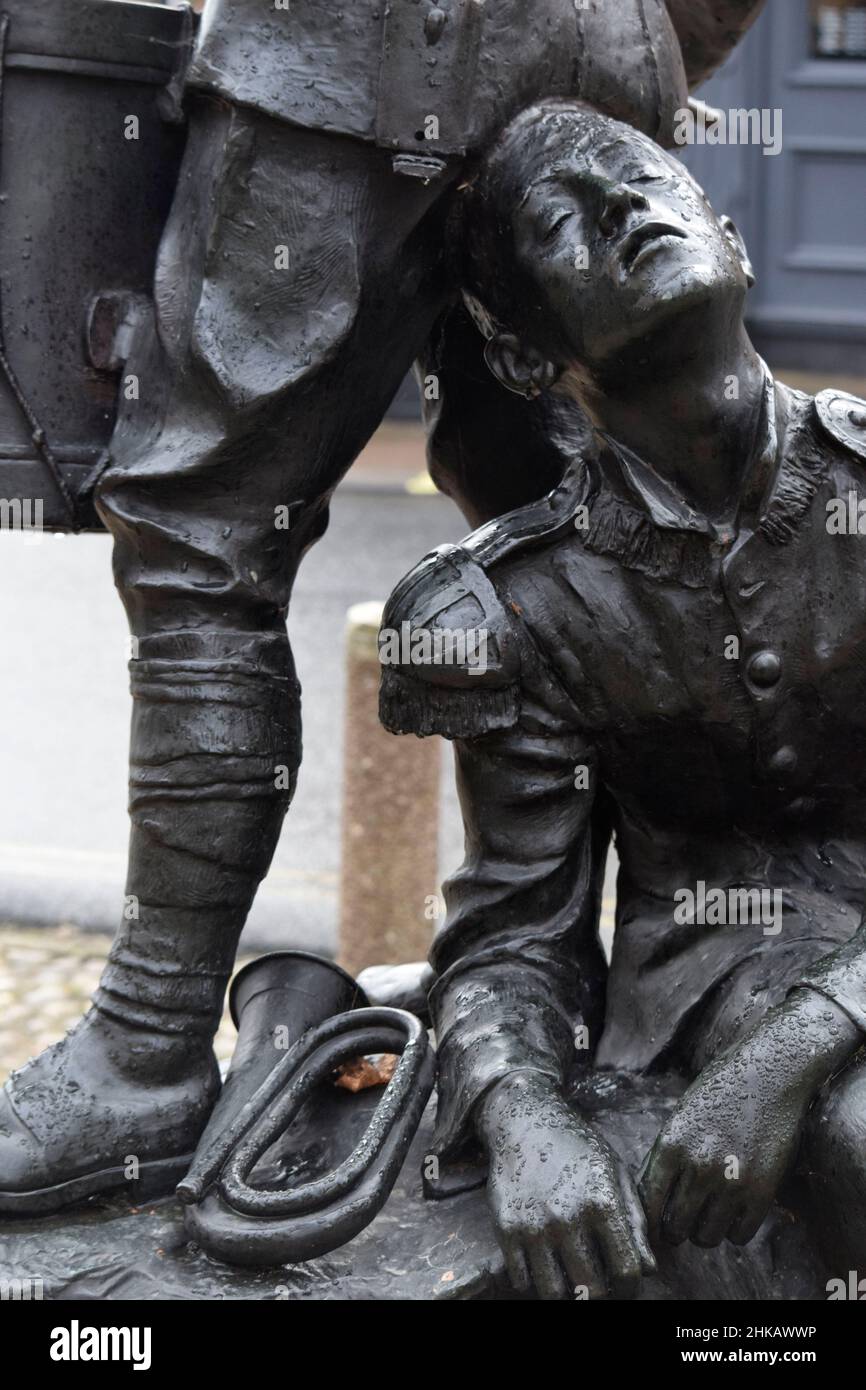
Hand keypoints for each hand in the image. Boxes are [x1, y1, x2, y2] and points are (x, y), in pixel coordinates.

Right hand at [477, 1071, 654, 1299]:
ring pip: (555, 1292)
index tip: (626, 1285)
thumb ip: (635, 1221)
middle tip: (599, 1285)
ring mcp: (534, 1225)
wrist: (525, 1122)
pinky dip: (534, 1280)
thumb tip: (650, 1269)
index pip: (627, 1272)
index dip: (631, 1288)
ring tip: (572, 1279)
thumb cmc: (578, 1147)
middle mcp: (568, 1218)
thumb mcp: (615, 1173)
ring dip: (567, 1292)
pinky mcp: (506, 1228)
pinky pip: (521, 1279)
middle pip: (593, 1290)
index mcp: (602, 1203)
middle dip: (601, 1294)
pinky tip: (544, 1263)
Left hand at [639, 990, 860, 1248]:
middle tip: (685, 1222)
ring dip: (706, 1232)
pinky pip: (740, 1234)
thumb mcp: (681, 1117)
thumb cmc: (720, 1090)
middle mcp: (697, 1166)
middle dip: (678, 1230)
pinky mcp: (762, 1190)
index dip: (651, 1223)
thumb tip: (650, 1200)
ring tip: (710, 1216)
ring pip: (707, 1236)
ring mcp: (730, 1180)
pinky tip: (735, 1213)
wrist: (769, 1072)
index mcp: (671, 1145)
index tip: (657, 1226)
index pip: (649, 1205)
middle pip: (676, 1227)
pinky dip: (735, 1230)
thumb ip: (665, 1157)